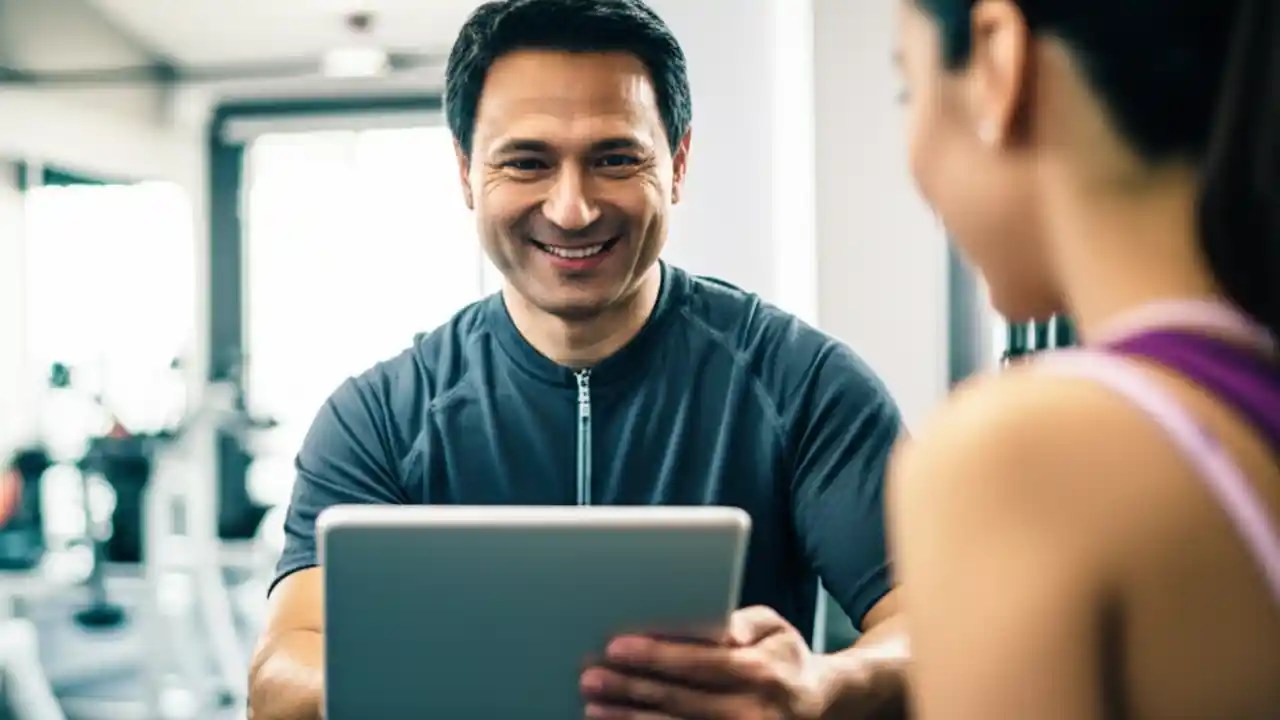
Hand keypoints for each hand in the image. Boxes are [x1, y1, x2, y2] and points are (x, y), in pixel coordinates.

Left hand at [579, 605, 831, 719]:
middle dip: (631, 689)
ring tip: (594, 707)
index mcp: (762, 672)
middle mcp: (753, 712)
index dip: (656, 655)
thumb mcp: (773, 627)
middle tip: (590, 677)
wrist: (817, 703)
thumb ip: (742, 622)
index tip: (616, 646)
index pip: (700, 663)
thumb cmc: (781, 655)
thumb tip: (712, 624)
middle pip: (680, 701)